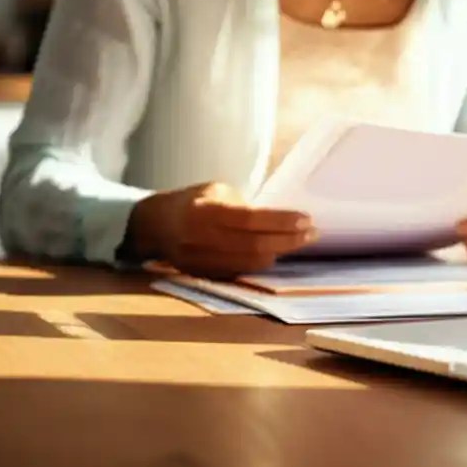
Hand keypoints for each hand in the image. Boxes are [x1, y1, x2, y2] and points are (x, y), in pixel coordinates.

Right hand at [125, 182, 316, 278]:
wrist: (154, 225)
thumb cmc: (192, 201)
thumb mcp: (216, 190)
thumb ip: (243, 206)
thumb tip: (278, 219)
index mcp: (204, 212)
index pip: (250, 220)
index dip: (281, 222)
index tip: (306, 220)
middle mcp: (202, 239)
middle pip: (254, 245)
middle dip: (288, 240)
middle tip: (312, 233)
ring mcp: (202, 261)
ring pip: (250, 263)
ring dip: (279, 253)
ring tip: (300, 241)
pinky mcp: (204, 275)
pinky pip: (240, 272)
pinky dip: (261, 263)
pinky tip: (276, 253)